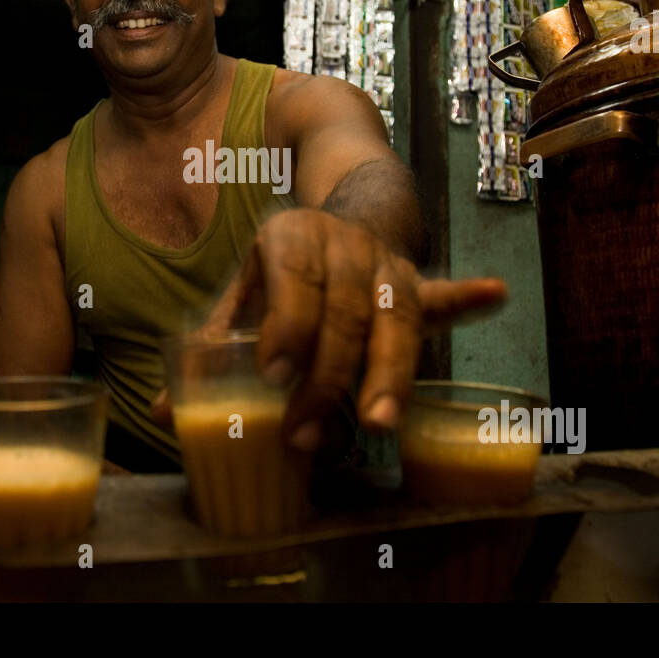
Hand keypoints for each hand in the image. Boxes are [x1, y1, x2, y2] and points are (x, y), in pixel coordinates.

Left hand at [151, 208, 507, 451]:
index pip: (292, 280)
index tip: (276, 374)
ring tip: (382, 420)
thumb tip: (163, 414)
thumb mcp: (240, 295)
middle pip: (342, 313)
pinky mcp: (414, 284)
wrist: (333, 223)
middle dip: (327, 378)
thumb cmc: (280, 275)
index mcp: (289, 236)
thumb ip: (208, 351)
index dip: (287, 325)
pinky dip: (466, 300)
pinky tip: (494, 295)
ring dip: (390, 372)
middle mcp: (342, 242)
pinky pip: (439, 297)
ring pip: (395, 317)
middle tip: (306, 434)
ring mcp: (384, 263)